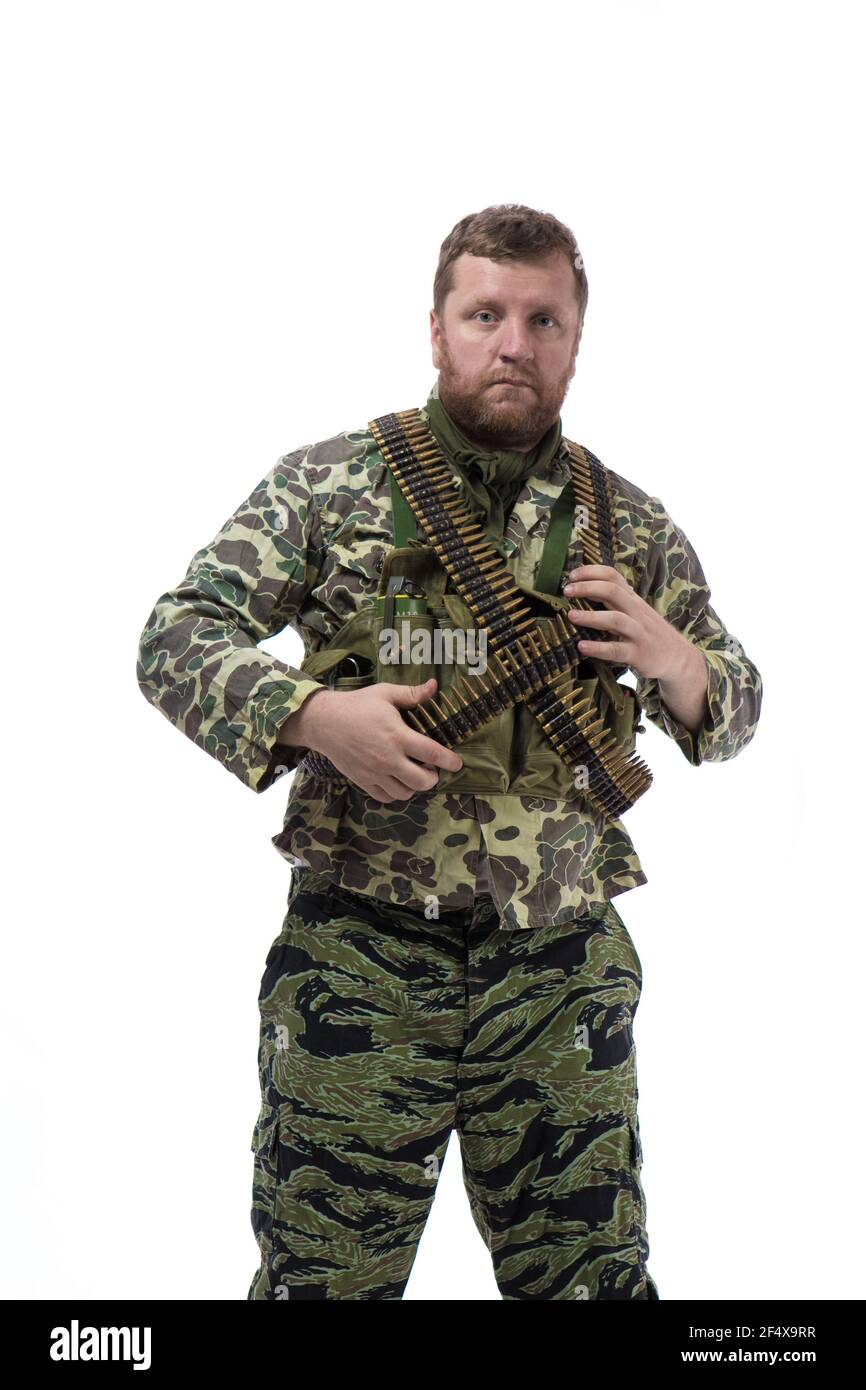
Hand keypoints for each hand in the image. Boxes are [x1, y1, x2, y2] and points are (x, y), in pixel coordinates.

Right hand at [277, 677, 462, 801]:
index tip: (457, 764)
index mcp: (397, 736)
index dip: (450, 761)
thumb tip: (435, 686)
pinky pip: (386, 797)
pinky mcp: (363, 781)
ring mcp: (375, 772)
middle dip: (434, 777)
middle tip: (431, 768)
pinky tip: (397, 780)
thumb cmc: (357, 705)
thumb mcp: (385, 693)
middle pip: (423, 781)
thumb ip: (412, 694)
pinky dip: (396, 792)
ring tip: (414, 773)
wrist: (323, 722)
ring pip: (406, 793)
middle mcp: (388, 758)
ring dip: (415, 786)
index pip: (432, 754)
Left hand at [563, 564, 694, 681]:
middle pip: (613, 592)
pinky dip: (598, 648)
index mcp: (633, 600)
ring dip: (591, 617)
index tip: (571, 575)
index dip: (591, 572)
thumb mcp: (635, 612)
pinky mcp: (638, 655)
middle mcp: (636, 612)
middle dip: (588, 587)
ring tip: (571, 615)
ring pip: (615, 619)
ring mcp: (638, 633)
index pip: (613, 576)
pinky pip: (616, 650)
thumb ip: (615, 600)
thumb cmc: (648, 633)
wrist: (677, 658)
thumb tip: (585, 587)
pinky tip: (582, 646)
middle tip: (566, 591)